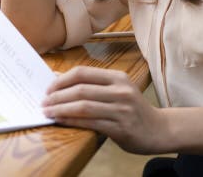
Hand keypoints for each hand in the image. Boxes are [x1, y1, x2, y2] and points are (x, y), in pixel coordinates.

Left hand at [42, 65, 170, 154]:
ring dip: (61, 109)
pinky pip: (91, 123)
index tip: (48, 88)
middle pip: (81, 89)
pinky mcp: (120, 127)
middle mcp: (120, 91)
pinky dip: (72, 121)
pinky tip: (61, 121)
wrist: (159, 129)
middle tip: (43, 102)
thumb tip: (60, 81)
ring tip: (48, 112)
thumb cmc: (133, 109)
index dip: (62, 80)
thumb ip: (94, 86)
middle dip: (57, 96)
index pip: (84, 73)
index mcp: (118, 78)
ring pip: (84, 106)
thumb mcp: (118, 91)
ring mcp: (121, 109)